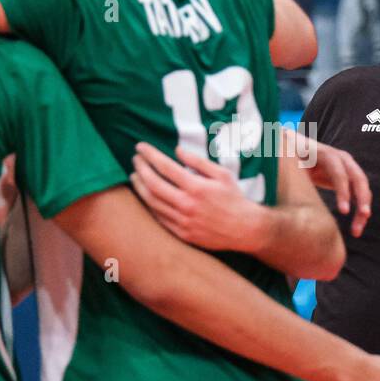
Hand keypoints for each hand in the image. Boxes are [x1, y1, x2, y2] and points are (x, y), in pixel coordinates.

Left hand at [129, 142, 262, 251]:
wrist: (244, 229)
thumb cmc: (234, 198)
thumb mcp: (222, 174)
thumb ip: (198, 162)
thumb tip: (177, 151)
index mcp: (197, 187)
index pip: (166, 167)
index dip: (150, 155)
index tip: (140, 147)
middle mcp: (187, 204)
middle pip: (153, 184)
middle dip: (141, 169)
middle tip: (135, 160)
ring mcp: (183, 221)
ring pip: (152, 203)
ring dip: (140, 187)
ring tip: (135, 176)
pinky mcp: (182, 233)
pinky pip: (159, 218)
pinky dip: (149, 205)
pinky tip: (146, 196)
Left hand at [289, 129, 371, 236]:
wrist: (295, 152)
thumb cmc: (287, 157)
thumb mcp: (286, 158)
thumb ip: (283, 163)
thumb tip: (275, 158)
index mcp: (324, 154)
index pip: (338, 171)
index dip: (342, 190)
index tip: (343, 211)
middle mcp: (341, 159)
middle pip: (358, 178)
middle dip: (362, 198)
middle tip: (363, 216)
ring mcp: (347, 169)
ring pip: (362, 189)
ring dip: (363, 209)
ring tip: (357, 231)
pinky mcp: (348, 180)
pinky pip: (358, 196)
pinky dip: (359, 212)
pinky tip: (356, 228)